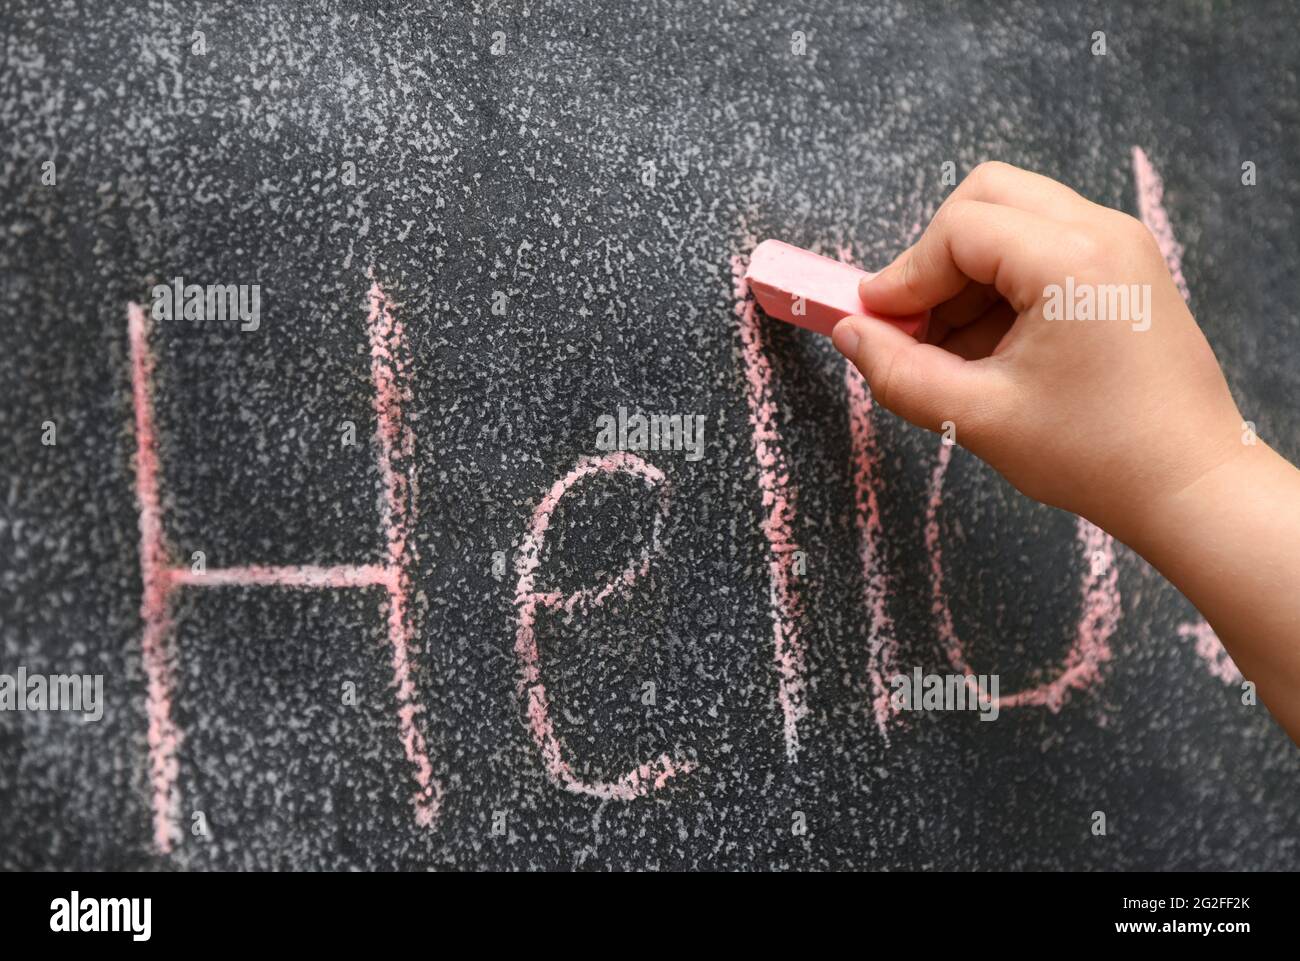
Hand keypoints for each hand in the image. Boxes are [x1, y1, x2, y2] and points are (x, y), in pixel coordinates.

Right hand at [833, 161, 1243, 543]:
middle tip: (911, 321)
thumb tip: (850, 334)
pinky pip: (1043, 246)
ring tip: (949, 345)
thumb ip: (899, 373)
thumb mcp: (978, 418)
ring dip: (966, 272)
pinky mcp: (1124, 269)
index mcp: (1071, 261)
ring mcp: (1120, 246)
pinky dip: (1001, 283)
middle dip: (935, 256)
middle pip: (986, 196)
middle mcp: (1102, 233)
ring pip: (1014, 218)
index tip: (874, 320)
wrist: (1189, 484)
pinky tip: (988, 347)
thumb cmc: (1099, 455)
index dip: (904, 275)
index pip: (958, 230)